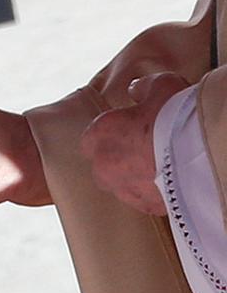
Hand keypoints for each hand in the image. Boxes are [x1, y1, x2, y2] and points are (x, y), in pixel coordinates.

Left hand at [79, 72, 187, 215]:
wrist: (202, 151)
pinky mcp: (146, 206)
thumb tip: (134, 90)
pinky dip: (153, 193)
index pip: (91, 138)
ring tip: (160, 167)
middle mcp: (105, 165)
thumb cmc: (179, 116)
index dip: (110, 135)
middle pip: (103, 165)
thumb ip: (142, 88)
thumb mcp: (161, 86)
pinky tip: (169, 183)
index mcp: (100, 133)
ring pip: (122, 186)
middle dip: (119, 160)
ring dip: (136, 177)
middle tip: (145, 150)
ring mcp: (124, 189)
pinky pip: (144, 200)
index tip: (127, 131)